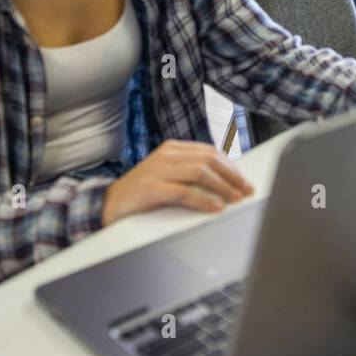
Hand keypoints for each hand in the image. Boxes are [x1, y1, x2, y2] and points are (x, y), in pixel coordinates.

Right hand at [102, 140, 253, 225]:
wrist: (109, 205)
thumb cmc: (142, 193)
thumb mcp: (168, 176)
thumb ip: (191, 174)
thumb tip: (226, 183)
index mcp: (172, 148)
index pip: (209, 152)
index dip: (231, 166)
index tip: (244, 180)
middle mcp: (166, 155)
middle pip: (208, 159)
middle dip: (231, 176)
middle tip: (245, 190)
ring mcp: (157, 170)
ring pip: (199, 172)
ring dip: (222, 187)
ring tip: (235, 198)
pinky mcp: (150, 188)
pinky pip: (184, 191)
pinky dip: (203, 200)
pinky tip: (215, 207)